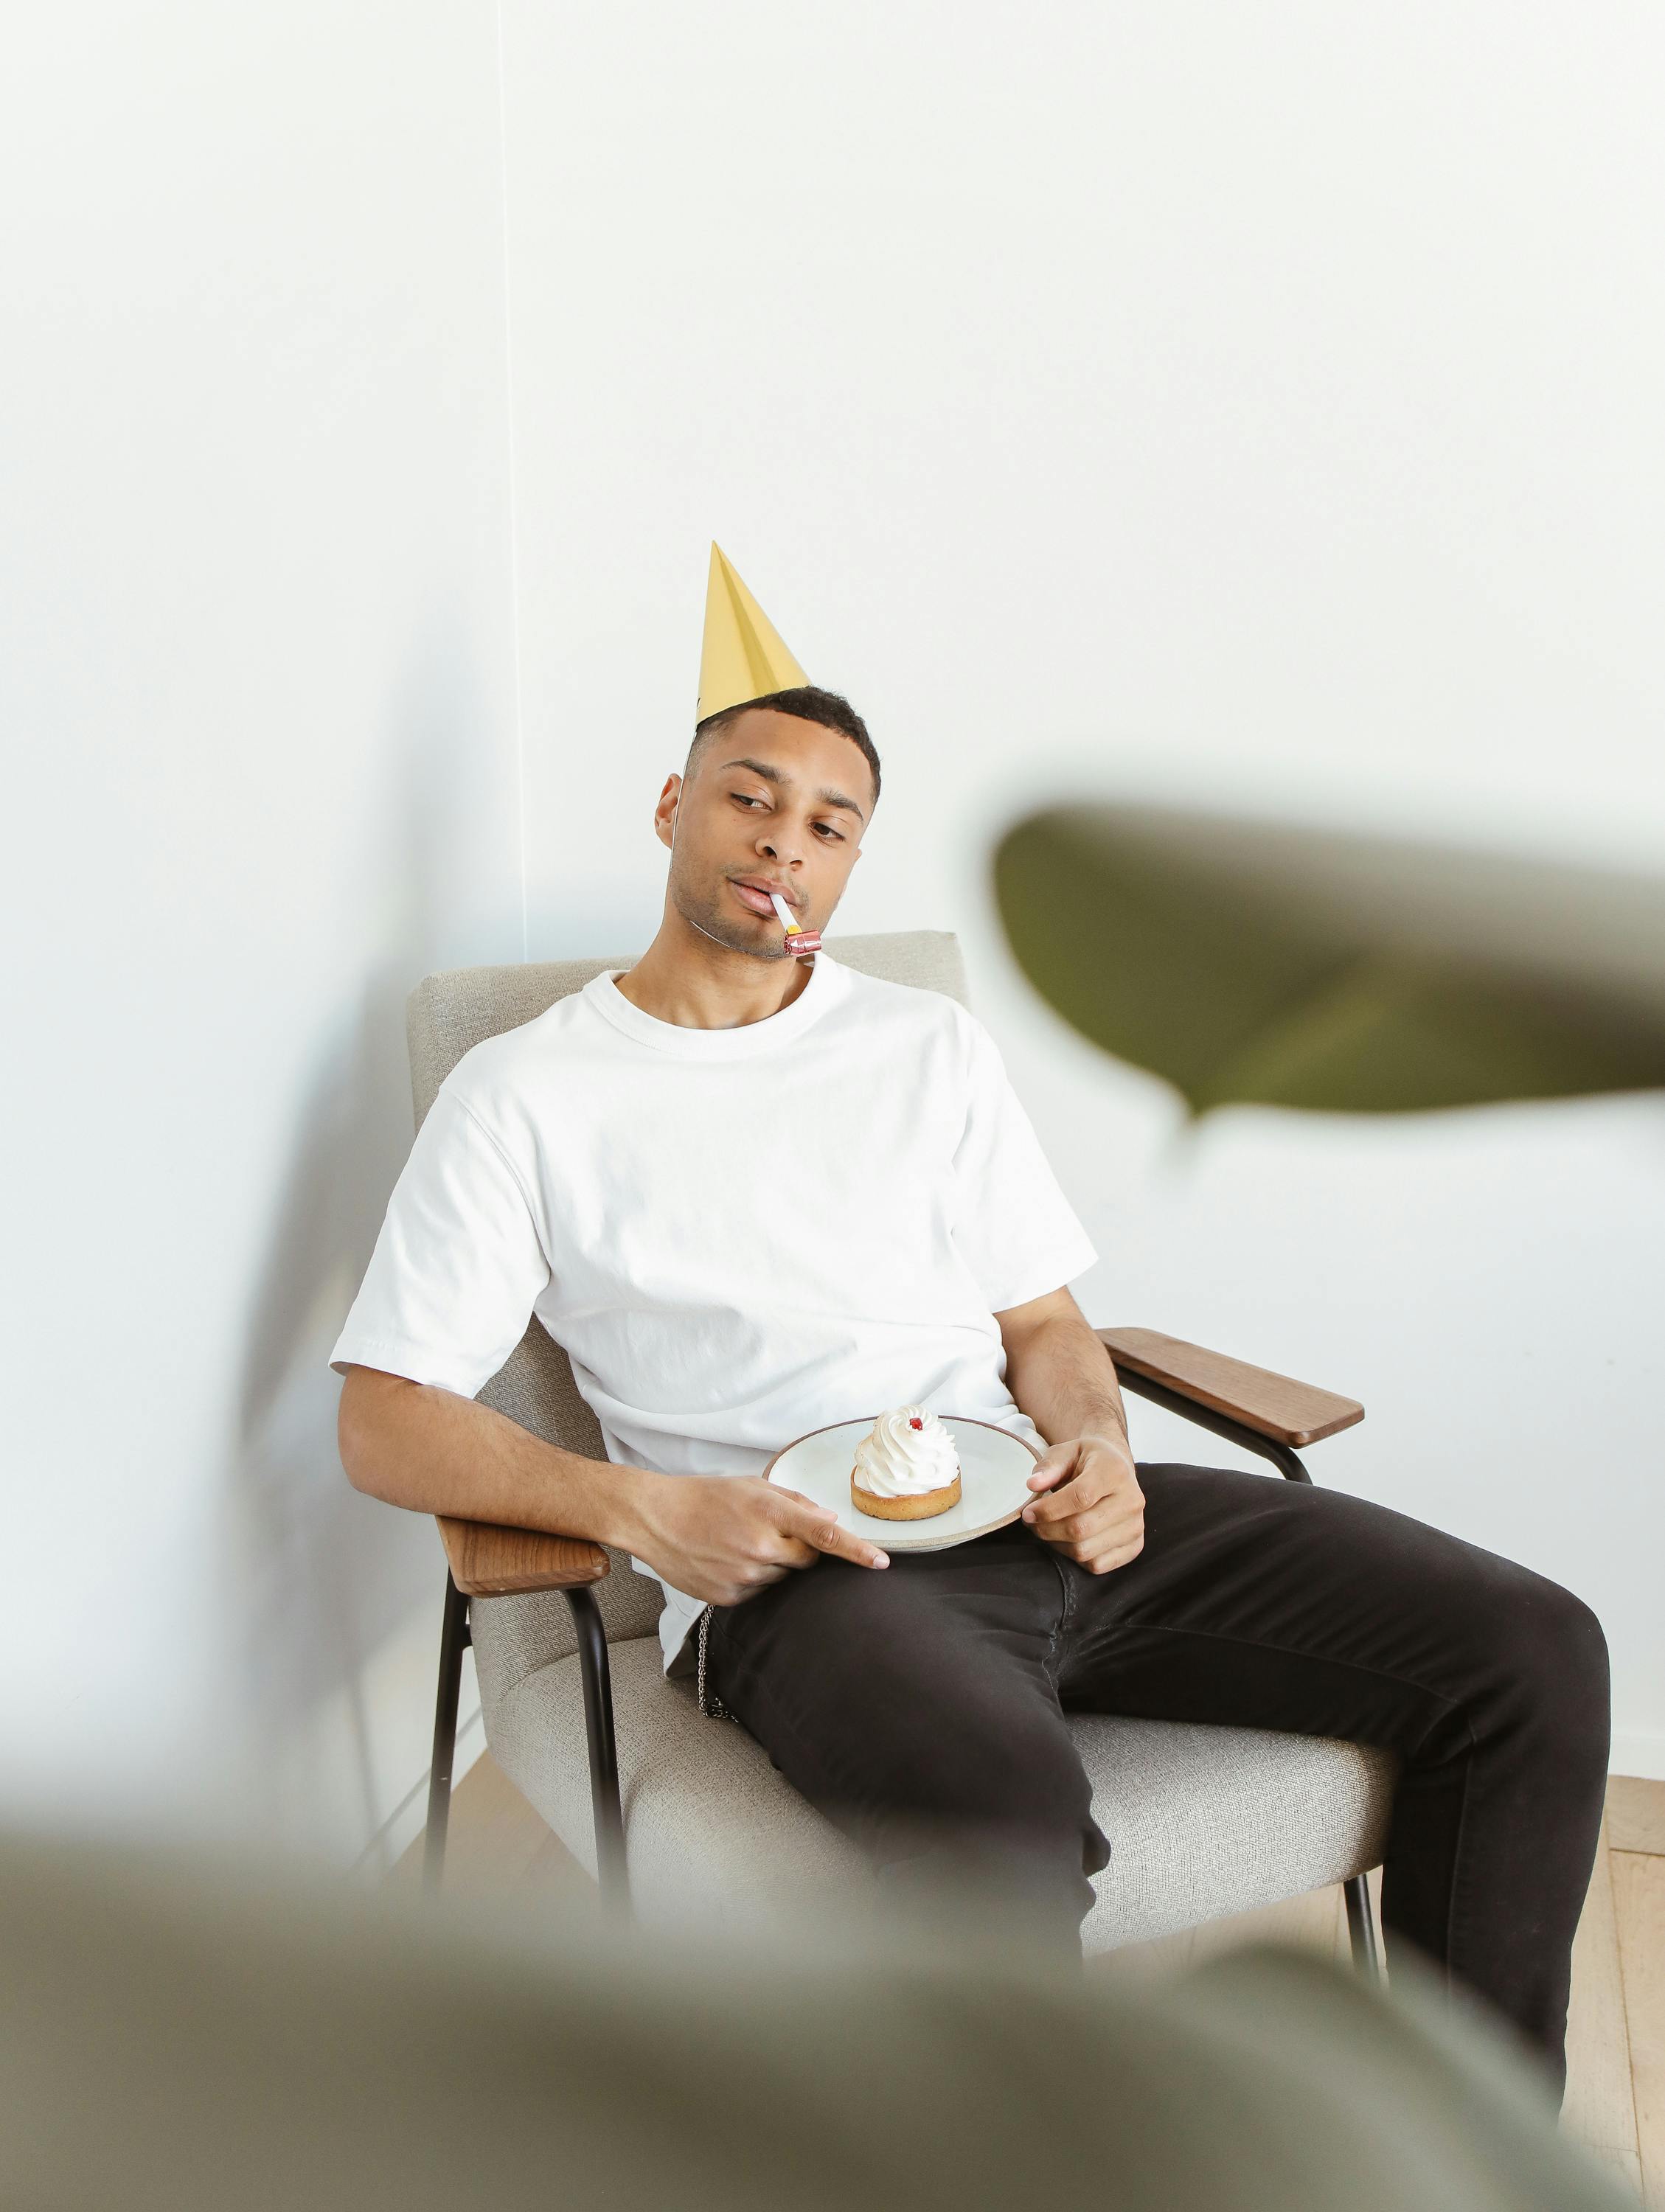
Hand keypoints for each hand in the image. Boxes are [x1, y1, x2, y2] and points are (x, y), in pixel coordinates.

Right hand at [630, 1472, 888, 1607]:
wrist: (655, 1518)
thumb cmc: (704, 1497)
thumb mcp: (752, 1487)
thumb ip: (795, 1503)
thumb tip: (830, 1520)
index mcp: (769, 1513)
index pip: (824, 1535)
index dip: (856, 1550)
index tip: (881, 1562)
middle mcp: (759, 1547)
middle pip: (807, 1559)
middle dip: (799, 1548)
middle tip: (768, 1531)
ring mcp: (744, 1575)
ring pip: (782, 1577)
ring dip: (773, 1563)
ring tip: (738, 1543)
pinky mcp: (728, 1597)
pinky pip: (759, 1592)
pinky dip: (752, 1578)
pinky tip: (727, 1560)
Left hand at [1021, 1433, 1144, 1573]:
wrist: (1116, 1470)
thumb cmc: (1088, 1461)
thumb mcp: (1067, 1451)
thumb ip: (1049, 1466)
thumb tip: (1033, 1485)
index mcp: (1115, 1471)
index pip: (1080, 1497)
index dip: (1049, 1509)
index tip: (1028, 1512)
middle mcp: (1131, 1500)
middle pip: (1081, 1529)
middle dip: (1047, 1529)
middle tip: (1032, 1522)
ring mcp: (1136, 1526)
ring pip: (1085, 1551)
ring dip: (1057, 1544)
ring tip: (1048, 1529)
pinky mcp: (1135, 1546)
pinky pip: (1097, 1565)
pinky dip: (1075, 1558)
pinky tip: (1068, 1540)